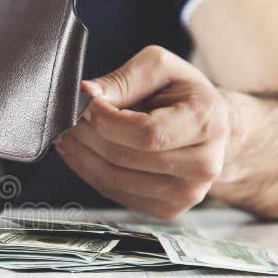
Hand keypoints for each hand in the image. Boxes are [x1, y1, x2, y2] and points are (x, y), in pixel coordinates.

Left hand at [55, 46, 229, 219]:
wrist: (210, 128)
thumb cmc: (183, 94)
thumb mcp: (160, 67)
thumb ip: (123, 79)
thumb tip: (86, 94)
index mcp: (206, 123)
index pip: (145, 133)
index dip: (106, 120)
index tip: (86, 104)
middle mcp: (202, 165)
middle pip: (124, 158)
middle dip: (87, 136)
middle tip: (69, 118)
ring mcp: (186, 193)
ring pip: (114, 180)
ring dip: (81, 156)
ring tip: (68, 135)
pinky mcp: (168, 209)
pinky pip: (115, 193)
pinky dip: (88, 172)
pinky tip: (80, 153)